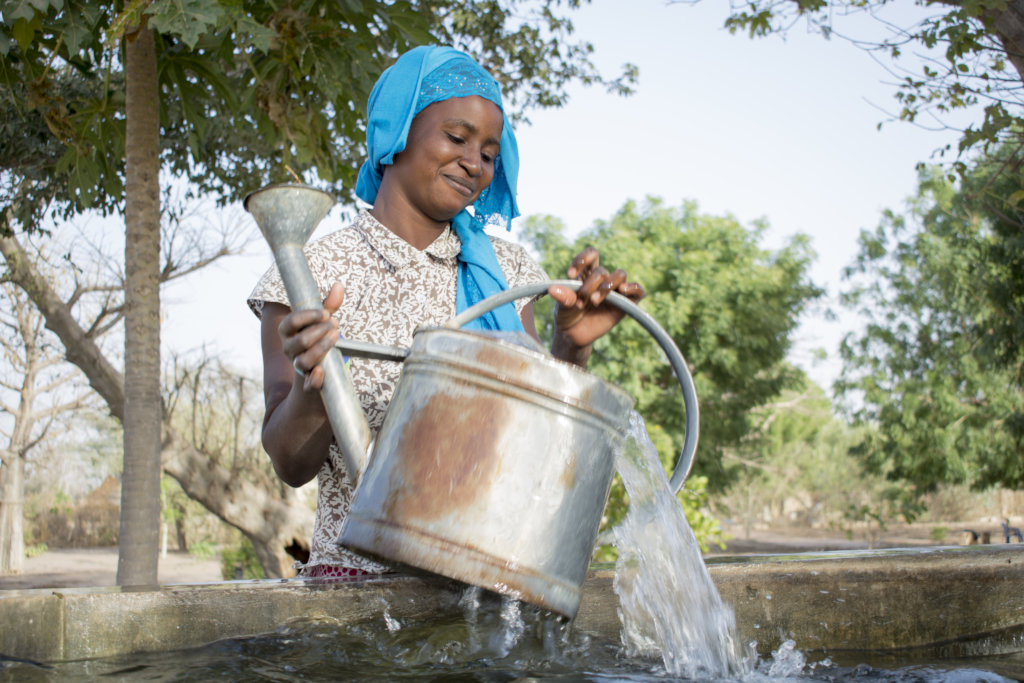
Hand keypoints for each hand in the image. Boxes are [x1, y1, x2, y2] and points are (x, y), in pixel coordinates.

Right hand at [279, 283, 343, 391]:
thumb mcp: (321, 320)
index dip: (309, 316)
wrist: (316, 365)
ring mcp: (297, 365)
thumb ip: (329, 305)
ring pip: (304, 360)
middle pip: (301, 341)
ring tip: (336, 337)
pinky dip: (314, 380)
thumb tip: (338, 285)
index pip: (291, 321)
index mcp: (287, 331)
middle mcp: (289, 348)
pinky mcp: (307, 380)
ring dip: (321, 348)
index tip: (327, 313)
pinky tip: (321, 371)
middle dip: (320, 331)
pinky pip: (307, 385)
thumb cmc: (317, 335)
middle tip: (336, 325)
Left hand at [548, 247, 644, 363]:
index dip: (583, 260)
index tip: (571, 275)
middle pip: (602, 271)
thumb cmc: (567, 316)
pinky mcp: (626, 304)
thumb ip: (563, 297)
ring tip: (595, 300)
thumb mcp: (562, 306)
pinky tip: (622, 291)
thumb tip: (554, 290)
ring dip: (607, 286)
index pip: (592, 255)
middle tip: (580, 302)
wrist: (573, 336)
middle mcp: (602, 279)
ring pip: (620, 275)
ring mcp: (615, 291)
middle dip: (589, 286)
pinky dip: (633, 287)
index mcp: (587, 274)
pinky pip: (638, 291)